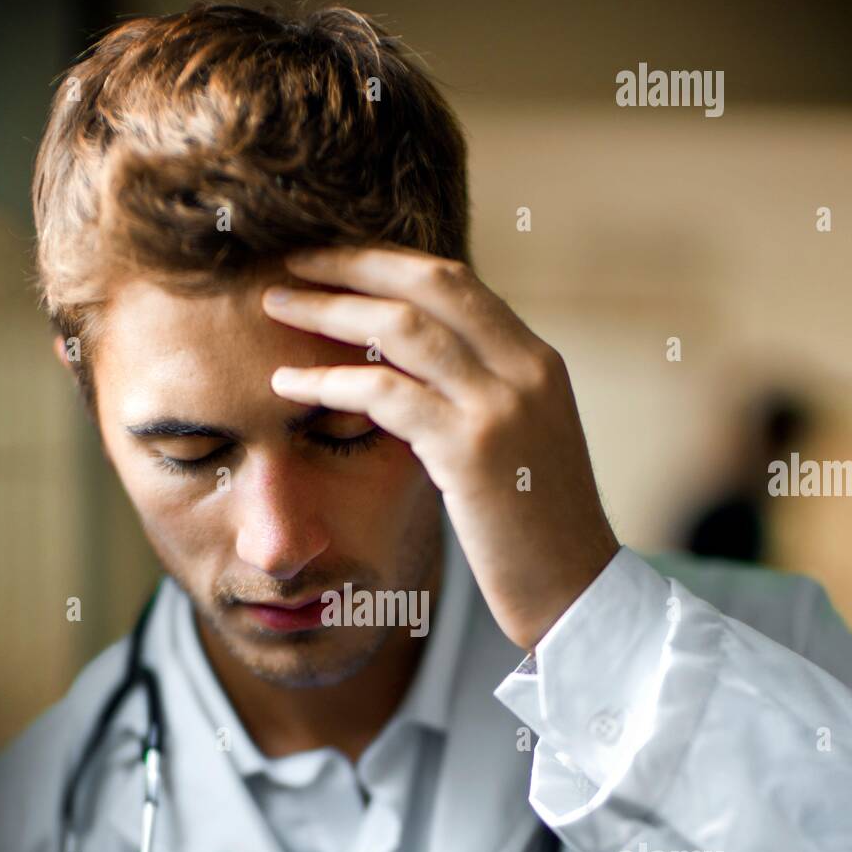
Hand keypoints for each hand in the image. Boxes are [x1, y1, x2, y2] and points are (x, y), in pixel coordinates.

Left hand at [262, 243, 619, 649]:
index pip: (456, 283)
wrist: (576, 593)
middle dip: (353, 262)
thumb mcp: (521, 445)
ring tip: (275, 306)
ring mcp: (502, 406)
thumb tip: (416, 375)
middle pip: (428, 283)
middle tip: (292, 258)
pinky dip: (328, 380)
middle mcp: (525, 369)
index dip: (387, 262)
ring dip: (329, 308)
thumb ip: (480, 399)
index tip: (334, 259)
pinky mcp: (472, 450)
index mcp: (537, 361)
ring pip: (402, 327)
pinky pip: (384, 394)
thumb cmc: (537, 531)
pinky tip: (286, 383)